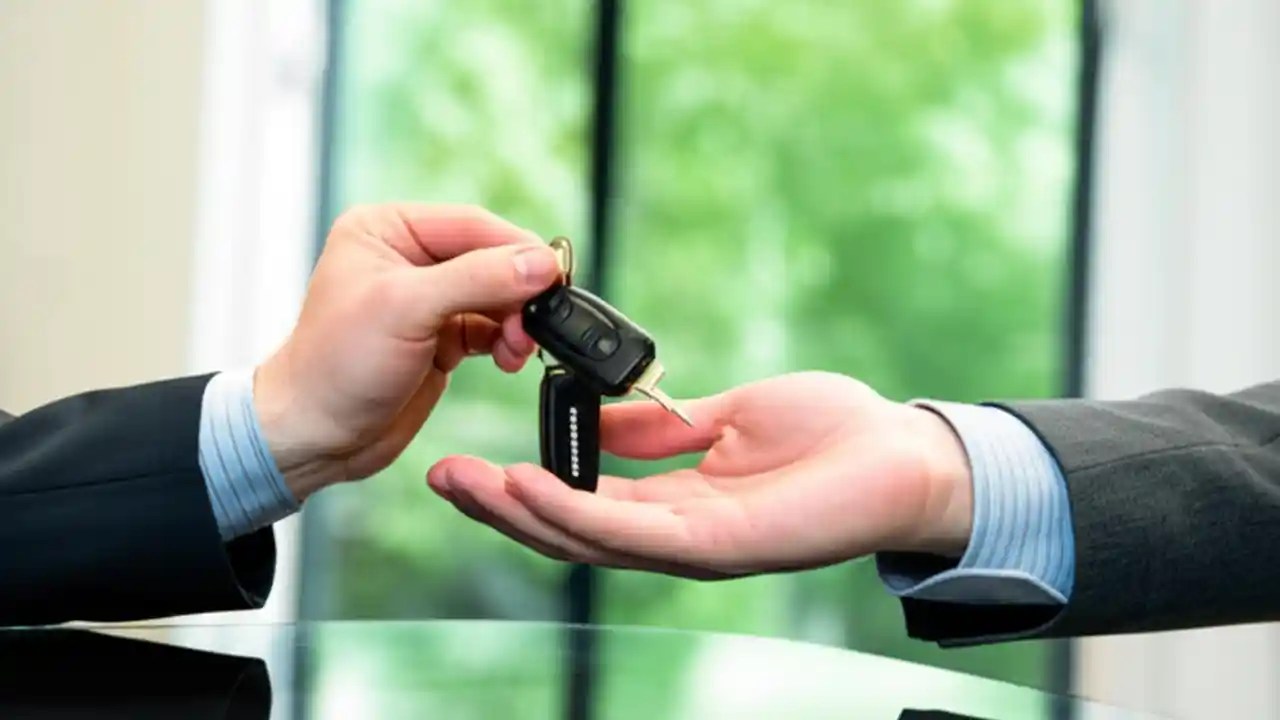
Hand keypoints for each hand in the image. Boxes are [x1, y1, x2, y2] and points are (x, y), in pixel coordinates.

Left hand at [254, 204, 561, 500]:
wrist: (316, 437)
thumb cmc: (334, 367)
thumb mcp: (406, 309)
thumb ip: (477, 280)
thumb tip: (540, 263)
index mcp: (387, 229)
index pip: (472, 225)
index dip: (516, 248)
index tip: (554, 273)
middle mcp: (408, 257)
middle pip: (491, 258)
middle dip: (519, 291)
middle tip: (537, 321)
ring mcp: (427, 299)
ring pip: (497, 294)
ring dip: (517, 321)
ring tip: (517, 349)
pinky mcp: (441, 337)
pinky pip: (491, 327)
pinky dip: (507, 341)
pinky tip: (509, 358)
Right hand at [427, 371, 973, 578]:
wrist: (906, 452)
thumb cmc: (831, 433)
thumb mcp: (725, 415)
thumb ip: (660, 427)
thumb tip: (598, 417)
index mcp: (677, 502)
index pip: (584, 502)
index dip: (524, 486)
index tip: (472, 458)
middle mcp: (676, 534)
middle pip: (570, 531)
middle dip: (499, 508)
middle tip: (439, 475)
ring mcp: (695, 546)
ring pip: (587, 540)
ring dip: (519, 513)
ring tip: (465, 481)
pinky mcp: (719, 545)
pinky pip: (632, 532)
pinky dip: (574, 511)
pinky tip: (531, 487)